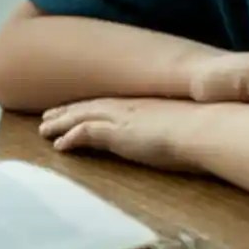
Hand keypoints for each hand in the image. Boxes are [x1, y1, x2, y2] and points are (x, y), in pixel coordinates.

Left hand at [39, 98, 205, 173]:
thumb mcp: (186, 121)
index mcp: (144, 102)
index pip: (109, 102)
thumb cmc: (204, 126)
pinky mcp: (117, 133)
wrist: (205, 126)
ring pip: (81, 117)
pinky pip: (85, 133)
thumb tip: (180, 130)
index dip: (90, 105)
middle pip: (89, 106)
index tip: (76, 107)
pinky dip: (70, 138)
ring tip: (44, 130)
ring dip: (61, 124)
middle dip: (67, 111)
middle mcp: (129, 105)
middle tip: (48, 116)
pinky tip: (59, 146)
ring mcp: (121, 117)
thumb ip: (175, 124)